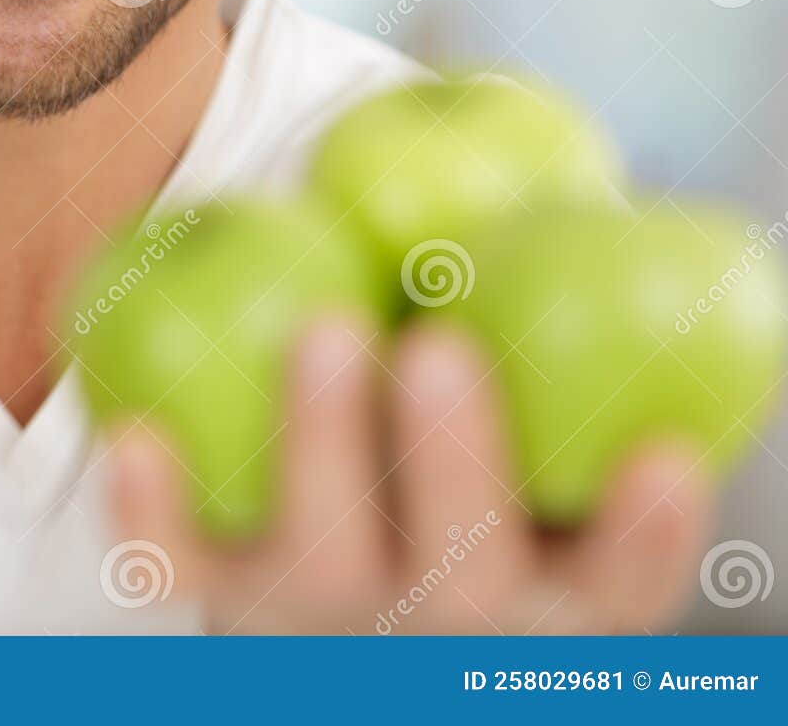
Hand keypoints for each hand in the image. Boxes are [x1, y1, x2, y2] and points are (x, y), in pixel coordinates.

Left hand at [106, 318, 712, 633]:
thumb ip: (543, 311)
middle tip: (440, 344)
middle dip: (460, 463)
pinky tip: (133, 430)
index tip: (665, 453)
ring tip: (322, 328)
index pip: (618, 581)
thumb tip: (580, 185)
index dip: (647, 537)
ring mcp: (325, 610)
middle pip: (463, 576)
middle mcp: (438, 614)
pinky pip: (178, 567)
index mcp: (543, 579)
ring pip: (322, 565)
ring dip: (321, 448)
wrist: (327, 513)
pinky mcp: (222, 593)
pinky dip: (152, 511)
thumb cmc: (446, 412)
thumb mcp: (522, 377)